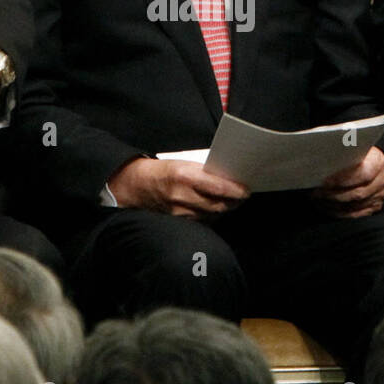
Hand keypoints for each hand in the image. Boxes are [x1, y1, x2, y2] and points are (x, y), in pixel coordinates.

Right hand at [107, 157, 249, 218]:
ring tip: (232, 200)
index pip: (218, 186)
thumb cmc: (163, 170)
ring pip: (212, 214)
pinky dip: (213, 215)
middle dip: (234, 201)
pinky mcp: (178, 221)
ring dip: (225, 208)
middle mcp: (182, 195)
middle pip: (218, 204)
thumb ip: (204, 170)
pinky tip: (217, 208)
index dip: (236, 190)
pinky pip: (203, 220)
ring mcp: (180, 211)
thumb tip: (229, 176)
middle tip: (243, 195)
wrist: (136, 186)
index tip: (247, 189)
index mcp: (184, 175)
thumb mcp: (182, 162)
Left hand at [312, 146, 383, 218]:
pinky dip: (339, 213)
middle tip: (316, 194)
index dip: (342, 180)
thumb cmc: (357, 152)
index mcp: (378, 161)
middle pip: (358, 193)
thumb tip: (319, 153)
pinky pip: (356, 214)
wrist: (372, 160)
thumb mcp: (352, 145)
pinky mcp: (376, 205)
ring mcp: (381, 194)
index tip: (323, 182)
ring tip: (317, 200)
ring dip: (333, 205)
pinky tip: (326, 207)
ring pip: (355, 206)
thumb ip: (341, 149)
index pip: (362, 174)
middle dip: (334, 195)